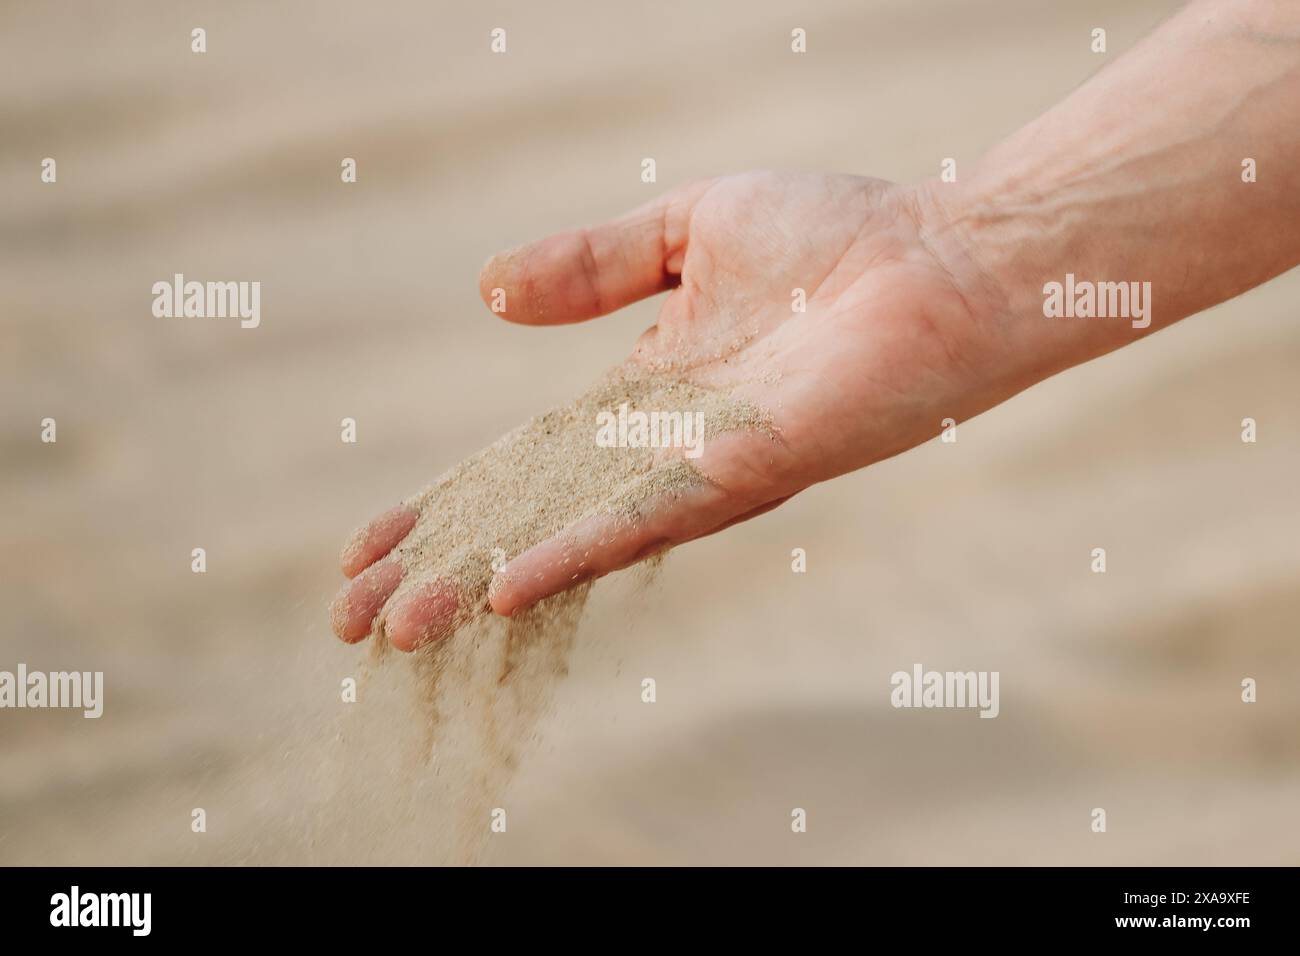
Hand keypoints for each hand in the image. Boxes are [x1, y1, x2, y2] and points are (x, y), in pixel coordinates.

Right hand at [330, 170, 1005, 648]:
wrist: (943, 259)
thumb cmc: (836, 240)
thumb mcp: (685, 230)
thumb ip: (591, 263)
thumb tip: (488, 292)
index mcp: (637, 402)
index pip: (515, 467)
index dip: (440, 508)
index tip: (366, 549)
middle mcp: (656, 454)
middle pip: (523, 521)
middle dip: (436, 570)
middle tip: (350, 624)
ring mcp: (696, 472)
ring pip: (564, 539)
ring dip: (477, 585)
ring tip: (397, 631)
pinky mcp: (745, 472)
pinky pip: (642, 521)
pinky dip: (568, 557)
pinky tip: (502, 592)